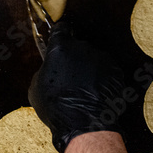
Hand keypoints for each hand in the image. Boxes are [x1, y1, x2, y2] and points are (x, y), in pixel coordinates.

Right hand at [28, 15, 127, 152]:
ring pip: (94, 60)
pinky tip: (96, 95)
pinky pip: (107, 73)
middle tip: (70, 78)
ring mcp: (102, 59)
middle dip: (75, 59)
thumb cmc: (55, 106)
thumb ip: (44, 70)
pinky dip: (103, 81)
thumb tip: (50, 68)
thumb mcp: (36, 87)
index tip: (60, 39)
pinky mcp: (116, 72)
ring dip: (90, 71)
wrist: (83, 123)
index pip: (61, 29)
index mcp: (61, 47)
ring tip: (84, 91)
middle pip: (79, 47)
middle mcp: (83, 47)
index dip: (60, 34)